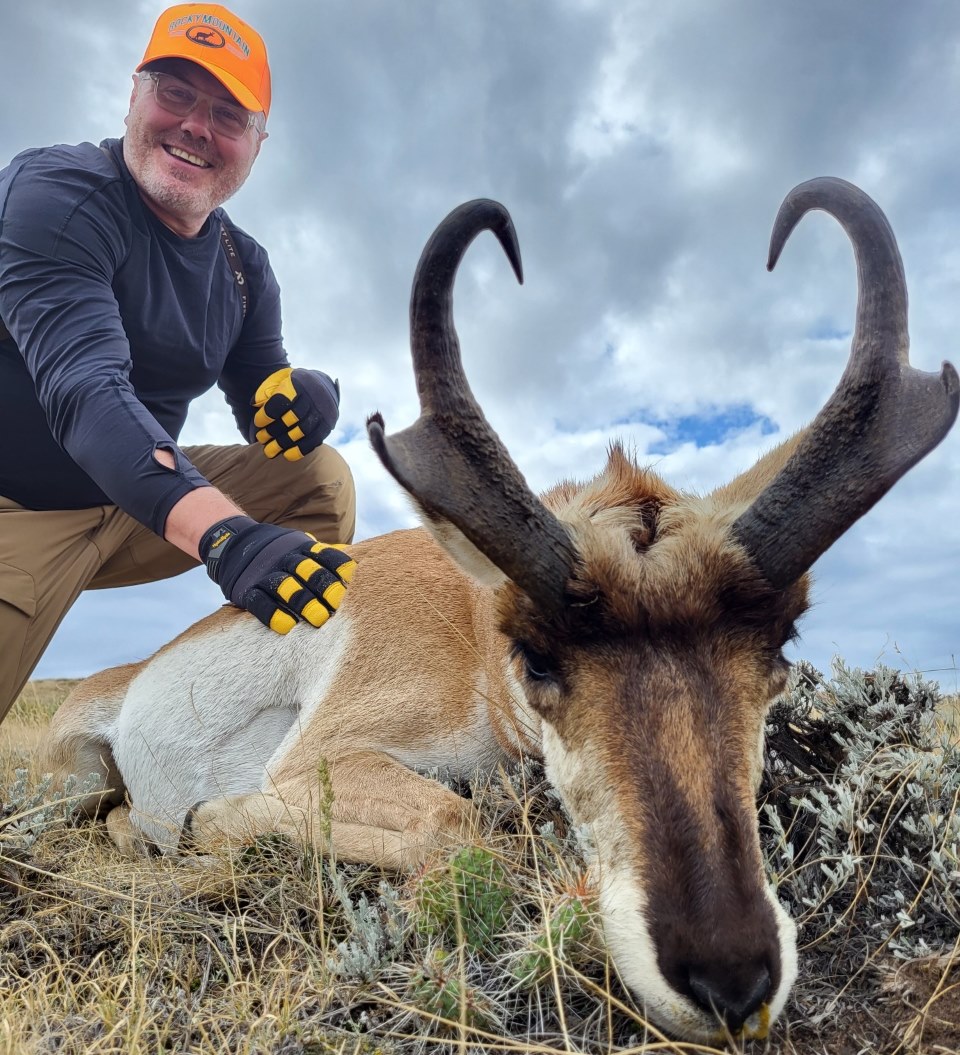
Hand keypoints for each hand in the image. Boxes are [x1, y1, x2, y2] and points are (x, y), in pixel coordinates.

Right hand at [199, 515, 355, 633]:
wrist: (232, 544)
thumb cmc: (280, 553)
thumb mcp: (300, 546)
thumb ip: (325, 557)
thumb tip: (358, 563)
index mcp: (302, 548)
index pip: (324, 556)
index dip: (338, 568)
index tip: (352, 580)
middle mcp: (285, 558)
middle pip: (308, 572)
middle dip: (324, 587)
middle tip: (338, 604)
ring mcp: (265, 573)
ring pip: (286, 586)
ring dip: (303, 602)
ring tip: (319, 618)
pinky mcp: (247, 589)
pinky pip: (260, 602)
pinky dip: (273, 614)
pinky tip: (287, 626)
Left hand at [252, 367, 340, 460]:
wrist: (321, 385)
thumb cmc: (293, 385)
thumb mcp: (279, 380)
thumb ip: (266, 391)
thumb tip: (254, 404)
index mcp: (299, 382)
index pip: (281, 401)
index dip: (268, 414)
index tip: (258, 423)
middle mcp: (314, 397)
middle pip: (292, 418)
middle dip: (274, 431)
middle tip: (261, 439)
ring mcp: (323, 412)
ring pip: (303, 431)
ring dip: (284, 443)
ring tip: (269, 451)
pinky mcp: (328, 425)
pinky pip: (314, 440)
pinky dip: (300, 450)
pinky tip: (287, 455)